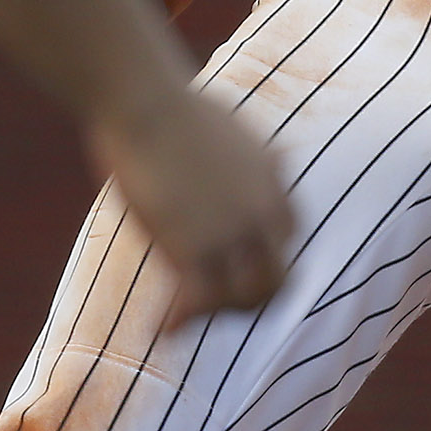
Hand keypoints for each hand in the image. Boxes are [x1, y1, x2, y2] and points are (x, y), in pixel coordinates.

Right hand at [87, 87, 294, 319]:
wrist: (145, 102)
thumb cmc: (175, 107)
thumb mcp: (236, 129)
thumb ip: (260, 157)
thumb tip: (283, 156)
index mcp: (273, 183)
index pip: (286, 237)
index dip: (260, 254)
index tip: (230, 262)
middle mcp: (262, 212)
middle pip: (277, 279)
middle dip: (250, 297)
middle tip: (214, 302)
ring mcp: (231, 233)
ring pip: (244, 299)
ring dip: (217, 313)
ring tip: (186, 315)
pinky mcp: (194, 246)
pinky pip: (199, 303)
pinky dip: (184, 321)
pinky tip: (163, 328)